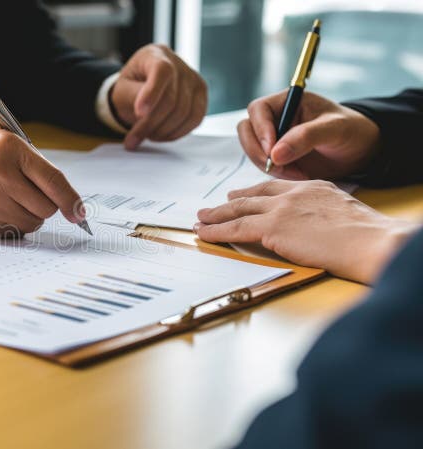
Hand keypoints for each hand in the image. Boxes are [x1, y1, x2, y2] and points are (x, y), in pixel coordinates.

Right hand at [0, 128, 85, 238]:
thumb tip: (66, 198)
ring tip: (4, 200)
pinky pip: (10, 233)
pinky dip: (6, 225)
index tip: (78, 213)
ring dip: (25, 216)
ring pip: (30, 223)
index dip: (71, 201)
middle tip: (25, 195)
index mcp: (8, 149)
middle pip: (46, 208)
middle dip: (43, 205)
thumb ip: (32, 163)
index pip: (54, 181)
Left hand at [111, 44, 207, 148]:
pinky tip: (161, 135)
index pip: (162, 71)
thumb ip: (131, 97)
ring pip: (183, 112)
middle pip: (171, 99)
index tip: (139, 113)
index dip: (152, 93)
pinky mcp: (201, 96)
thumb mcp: (122, 90)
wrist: (143, 86)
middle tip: (132, 139)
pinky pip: (194, 119)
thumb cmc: (131, 87)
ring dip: (162, 131)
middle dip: (149, 124)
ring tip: (146, 135)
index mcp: (156, 55)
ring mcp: (194, 79)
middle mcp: (179, 64)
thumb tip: (144, 113)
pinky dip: (176, 133)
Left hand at [194, 179, 417, 283]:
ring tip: (201, 219)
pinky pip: (235, 228)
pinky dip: (215, 230)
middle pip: (252, 196)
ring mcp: (281, 209)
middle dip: (229, 201)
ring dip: (215, 215)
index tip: (239, 195)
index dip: (253, 193)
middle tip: (212, 206)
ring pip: (238, 209)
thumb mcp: (343, 215)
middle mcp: (294, 193)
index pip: (274, 188)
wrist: (371, 241)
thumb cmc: (367, 237)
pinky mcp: (273, 227)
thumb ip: (322, 216)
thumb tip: (313, 229)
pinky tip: (204, 233)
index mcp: (313, 187)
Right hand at [239, 90, 381, 179]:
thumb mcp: (334, 129)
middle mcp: (275, 118)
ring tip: (294, 172)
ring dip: (266, 165)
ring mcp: (273, 138)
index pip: (258, 110)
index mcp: (287, 102)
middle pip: (246, 130)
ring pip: (251, 150)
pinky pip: (262, 165)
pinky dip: (275, 173)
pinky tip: (297, 175)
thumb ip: (306, 137)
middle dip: (257, 151)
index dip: (260, 129)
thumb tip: (275, 154)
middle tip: (275, 166)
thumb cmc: (351, 131)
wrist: (360, 151)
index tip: (271, 150)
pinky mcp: (276, 156)